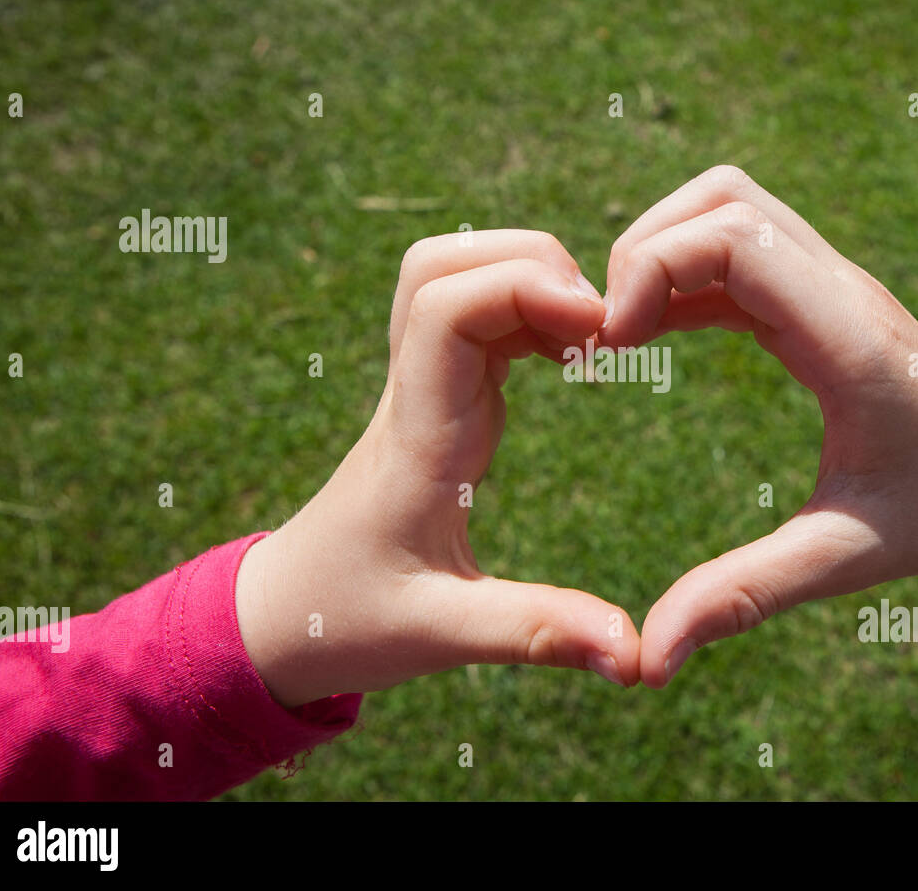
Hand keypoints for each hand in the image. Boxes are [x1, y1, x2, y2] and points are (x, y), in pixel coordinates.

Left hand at [236, 231, 640, 706]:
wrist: (282, 615)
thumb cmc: (350, 620)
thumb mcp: (444, 634)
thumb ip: (539, 632)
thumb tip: (635, 654)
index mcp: (416, 439)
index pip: (446, 309)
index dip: (525, 289)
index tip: (597, 329)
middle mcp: (413, 396)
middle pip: (445, 263)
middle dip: (530, 263)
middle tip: (600, 324)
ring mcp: (419, 390)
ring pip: (455, 278)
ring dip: (527, 279)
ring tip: (591, 338)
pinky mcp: (434, 399)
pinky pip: (472, 318)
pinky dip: (526, 310)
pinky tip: (568, 356)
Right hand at [599, 166, 917, 686]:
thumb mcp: (850, 557)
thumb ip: (746, 597)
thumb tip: (647, 658)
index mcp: (849, 338)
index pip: (734, 236)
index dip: (652, 268)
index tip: (614, 348)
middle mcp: (838, 289)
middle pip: (720, 199)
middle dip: (642, 250)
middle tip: (608, 341)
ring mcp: (831, 283)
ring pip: (726, 209)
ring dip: (659, 253)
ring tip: (622, 337)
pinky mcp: (820, 295)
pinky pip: (736, 252)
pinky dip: (680, 276)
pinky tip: (652, 338)